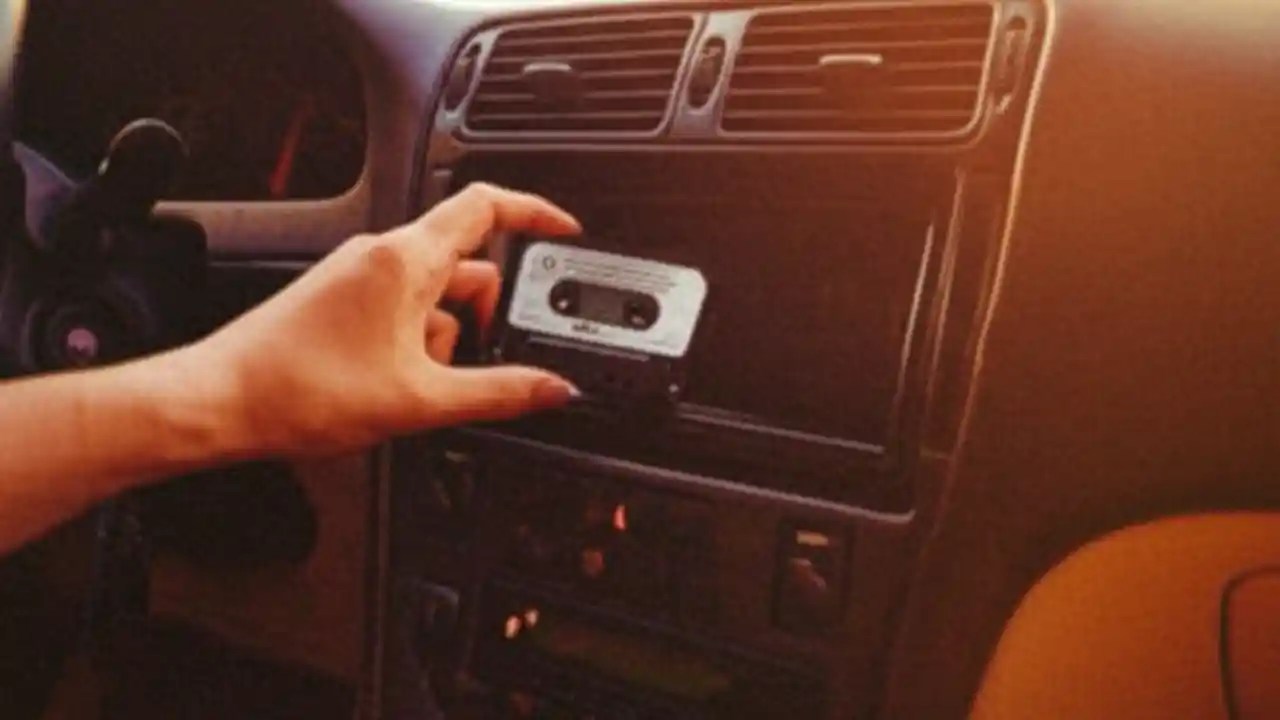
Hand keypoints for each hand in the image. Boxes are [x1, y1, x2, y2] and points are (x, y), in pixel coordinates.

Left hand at [186, 183, 580, 456]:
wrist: (220, 401)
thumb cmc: (300, 390)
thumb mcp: (420, 400)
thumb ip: (498, 393)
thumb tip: (552, 388)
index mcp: (406, 259)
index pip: (487, 207)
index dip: (535, 214)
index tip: (565, 231)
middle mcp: (381, 256)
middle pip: (466, 262)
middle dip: (486, 312)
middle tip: (488, 360)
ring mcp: (358, 277)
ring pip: (434, 293)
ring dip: (447, 337)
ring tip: (425, 391)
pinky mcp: (341, 301)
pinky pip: (402, 308)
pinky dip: (418, 342)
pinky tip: (400, 388)